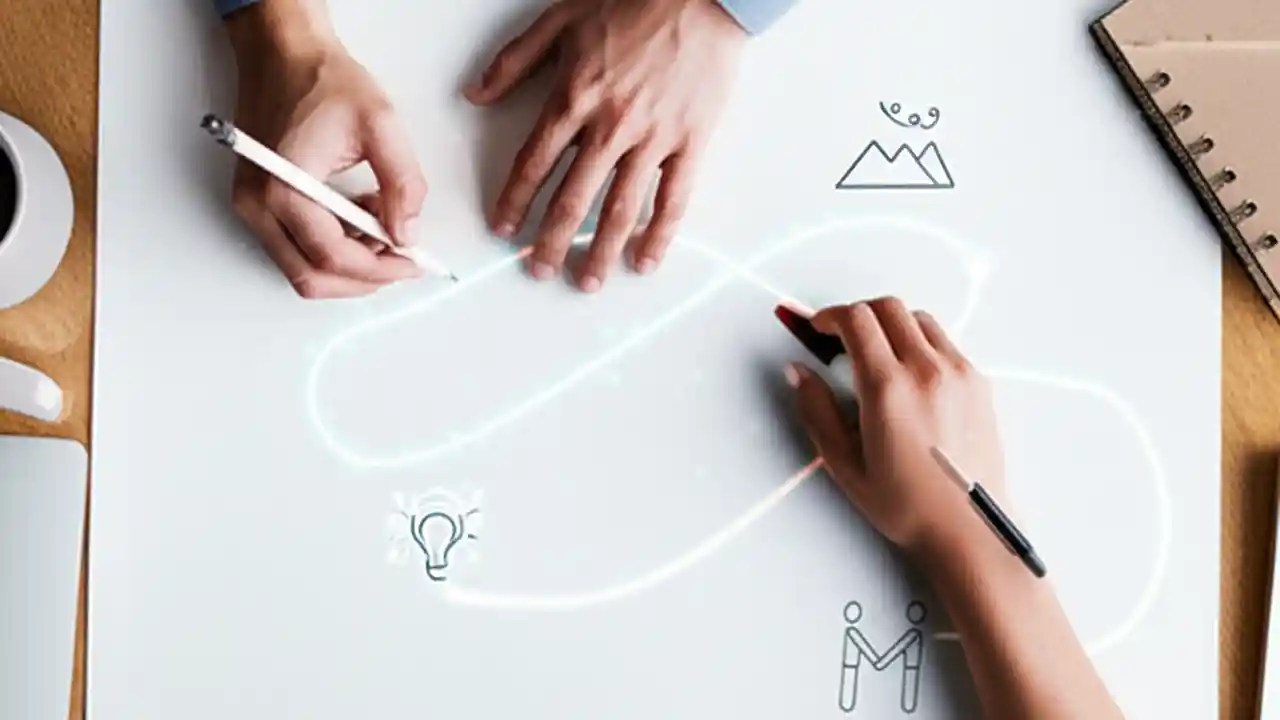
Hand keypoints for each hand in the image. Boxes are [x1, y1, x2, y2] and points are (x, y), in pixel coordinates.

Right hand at [226, 3, 427, 298]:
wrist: (284, 54)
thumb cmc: (322, 80)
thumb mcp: (380, 124)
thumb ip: (401, 183)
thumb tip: (407, 233)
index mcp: (283, 187)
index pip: (332, 257)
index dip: (378, 270)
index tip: (412, 264)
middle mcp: (257, 206)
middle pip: (311, 277)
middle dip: (363, 278)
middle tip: (402, 260)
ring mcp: (252, 209)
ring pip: (302, 269)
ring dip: (349, 264)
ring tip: (382, 224)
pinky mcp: (257, 205)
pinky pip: (295, 249)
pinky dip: (332, 249)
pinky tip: (360, 217)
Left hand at [466, 0, 746, 290]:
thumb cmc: (634, 0)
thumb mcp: (561, 18)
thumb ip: (515, 60)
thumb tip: (475, 95)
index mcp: (574, 97)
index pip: (535, 163)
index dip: (515, 201)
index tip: (504, 229)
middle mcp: (610, 126)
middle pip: (572, 198)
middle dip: (551, 241)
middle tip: (538, 271)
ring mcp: (653, 138)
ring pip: (620, 208)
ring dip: (600, 251)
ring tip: (588, 282)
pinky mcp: (691, 142)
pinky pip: (673, 199)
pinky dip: (659, 235)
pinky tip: (645, 261)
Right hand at [785, 298, 1005, 557]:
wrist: (968, 530)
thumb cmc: (908, 506)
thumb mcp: (844, 463)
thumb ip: (816, 409)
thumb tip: (798, 372)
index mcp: (889, 388)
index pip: (857, 319)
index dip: (829, 316)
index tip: (818, 328)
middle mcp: (927, 371)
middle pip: (888, 307)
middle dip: (858, 314)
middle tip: (841, 338)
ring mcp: (959, 374)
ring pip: (919, 319)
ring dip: (891, 325)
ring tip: (876, 355)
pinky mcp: (979, 384)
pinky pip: (945, 343)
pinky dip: (920, 343)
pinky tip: (909, 375)